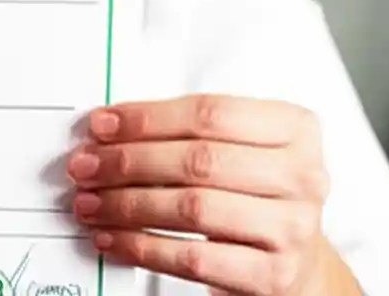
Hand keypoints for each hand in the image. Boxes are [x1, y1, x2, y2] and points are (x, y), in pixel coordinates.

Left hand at [67, 95, 360, 295]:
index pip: (210, 113)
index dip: (147, 118)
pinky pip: (193, 258)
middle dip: (128, 162)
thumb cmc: (254, 192)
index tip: (102, 124)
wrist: (294, 259)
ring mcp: (292, 228)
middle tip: (86, 166)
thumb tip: (108, 131)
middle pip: (198, 160)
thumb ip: (185, 133)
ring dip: (127, 204)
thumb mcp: (238, 149)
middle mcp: (302, 176)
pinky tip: (113, 238)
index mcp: (295, 129)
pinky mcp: (273, 275)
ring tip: (91, 203)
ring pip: (192, 208)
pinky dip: (142, 247)